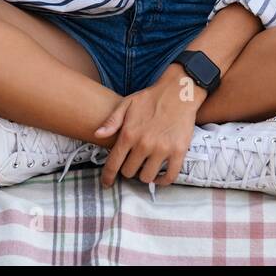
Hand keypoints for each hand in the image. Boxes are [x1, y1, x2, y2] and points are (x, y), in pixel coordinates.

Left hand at [96, 76, 203, 190]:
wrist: (178, 92)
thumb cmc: (151, 98)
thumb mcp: (127, 104)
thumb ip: (111, 121)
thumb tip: (97, 135)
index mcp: (129, 134)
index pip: (113, 164)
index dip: (108, 176)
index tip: (107, 183)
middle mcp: (144, 144)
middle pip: (129, 172)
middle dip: (128, 170)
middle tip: (132, 163)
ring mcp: (162, 149)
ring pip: (147, 177)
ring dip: (144, 175)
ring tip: (145, 167)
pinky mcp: (178, 151)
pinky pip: (169, 176)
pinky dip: (163, 181)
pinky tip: (159, 176)